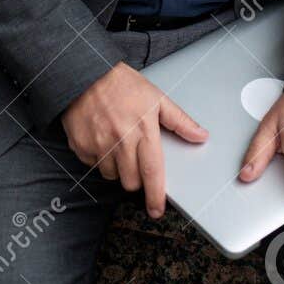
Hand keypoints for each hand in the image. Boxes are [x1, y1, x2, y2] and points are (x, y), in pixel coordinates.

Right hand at [61, 61, 207, 218]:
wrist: (85, 73)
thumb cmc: (123, 84)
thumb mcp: (156, 97)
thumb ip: (180, 120)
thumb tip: (201, 136)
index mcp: (143, 130)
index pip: (153, 172)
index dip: (156, 196)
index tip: (157, 209)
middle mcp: (121, 140)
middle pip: (131, 181)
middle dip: (137, 179)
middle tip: (136, 160)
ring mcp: (99, 145)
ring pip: (112, 176)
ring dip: (118, 168)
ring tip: (118, 144)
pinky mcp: (81, 146)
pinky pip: (93, 165)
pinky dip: (99, 158)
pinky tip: (102, 139)